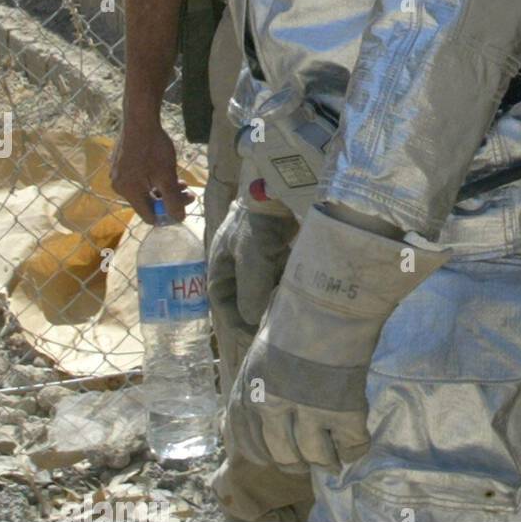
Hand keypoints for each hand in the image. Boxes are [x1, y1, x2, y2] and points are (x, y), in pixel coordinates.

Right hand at [109, 118, 194, 223]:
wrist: (140, 120)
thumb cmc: (154, 148)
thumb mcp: (166, 176)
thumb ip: (172, 200)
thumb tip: (179, 219)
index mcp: (128, 192)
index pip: (148, 216)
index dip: (168, 215)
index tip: (183, 206)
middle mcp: (119, 186)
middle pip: (148, 202)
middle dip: (169, 199)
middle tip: (188, 191)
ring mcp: (118, 175)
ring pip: (145, 190)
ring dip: (164, 188)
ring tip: (181, 182)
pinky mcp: (120, 165)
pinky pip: (139, 180)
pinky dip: (154, 179)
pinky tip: (166, 170)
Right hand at [208, 197, 298, 379]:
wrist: (280, 186)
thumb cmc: (258, 223)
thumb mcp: (251, 259)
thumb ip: (251, 292)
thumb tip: (255, 321)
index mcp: (219, 266)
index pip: (223, 303)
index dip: (237, 322)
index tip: (255, 336)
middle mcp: (236, 262)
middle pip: (245, 295)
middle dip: (259, 311)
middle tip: (276, 326)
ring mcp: (258, 253)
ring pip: (265, 285)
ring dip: (275, 297)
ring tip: (291, 311)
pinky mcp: (278, 246)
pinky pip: (281, 272)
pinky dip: (288, 282)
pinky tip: (301, 291)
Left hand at [223, 204, 447, 472]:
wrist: (333, 288)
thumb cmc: (301, 300)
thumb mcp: (266, 335)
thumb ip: (265, 366)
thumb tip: (268, 386)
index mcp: (250, 384)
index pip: (243, 437)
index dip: (261, 451)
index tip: (274, 455)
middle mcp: (271, 403)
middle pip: (279, 455)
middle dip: (295, 461)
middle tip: (311, 458)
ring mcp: (307, 409)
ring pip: (314, 458)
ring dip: (326, 460)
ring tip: (336, 456)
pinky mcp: (342, 409)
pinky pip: (350, 447)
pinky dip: (355, 449)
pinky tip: (359, 440)